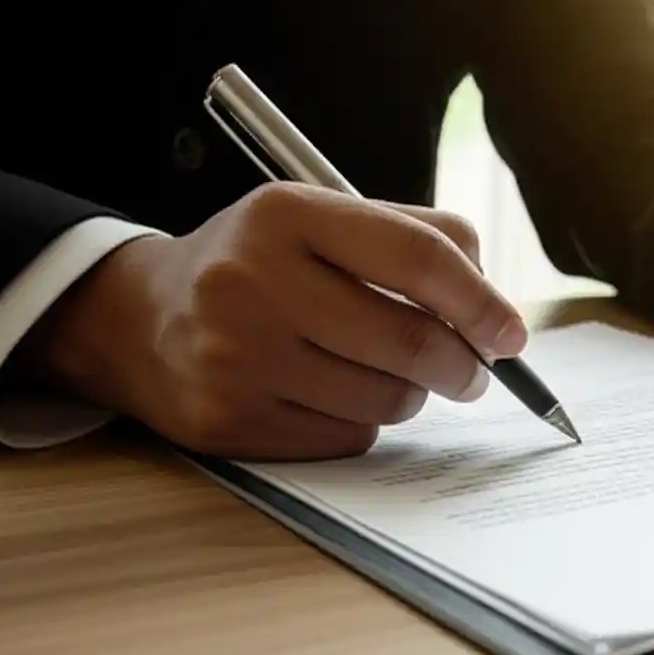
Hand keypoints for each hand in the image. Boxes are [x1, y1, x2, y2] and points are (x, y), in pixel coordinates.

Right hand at [23, 182, 525, 458]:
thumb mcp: (320, 221)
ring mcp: (235, 357)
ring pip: (387, 400)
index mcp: (287, 215)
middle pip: (412, 341)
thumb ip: (413, 238)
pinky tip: (332, 396)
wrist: (141, 321)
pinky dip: (363, 423)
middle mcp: (253, 282)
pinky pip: (348, 439)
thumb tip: (492, 301)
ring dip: (411, 394)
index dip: (481, 301)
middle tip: (473, 371)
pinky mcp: (228, 422)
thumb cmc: (259, 266)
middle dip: (464, 365)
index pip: (418, 257)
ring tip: (387, 373)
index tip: (512, 334)